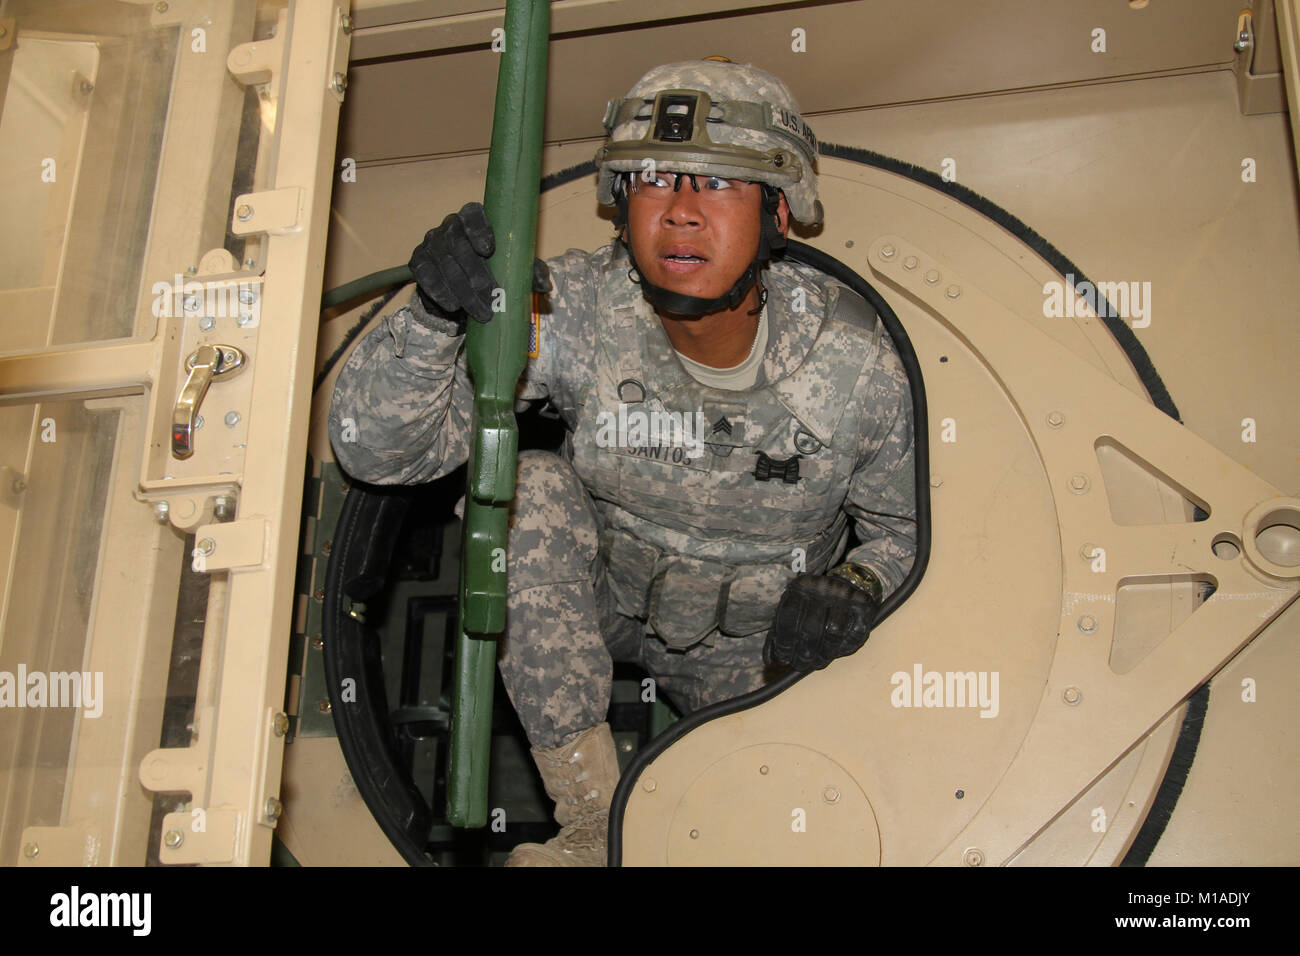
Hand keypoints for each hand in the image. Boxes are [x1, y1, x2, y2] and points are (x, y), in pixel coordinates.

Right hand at [408, 202, 550, 326]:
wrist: (462, 292)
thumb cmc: (493, 271)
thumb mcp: (514, 269)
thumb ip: (529, 272)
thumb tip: (544, 286)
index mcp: (473, 220)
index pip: (472, 214)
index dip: (479, 229)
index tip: (489, 249)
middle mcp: (449, 227)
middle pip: (458, 244)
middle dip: (476, 273)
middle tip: (491, 296)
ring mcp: (431, 243)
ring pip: (444, 264)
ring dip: (463, 290)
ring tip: (481, 312)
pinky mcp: (419, 262)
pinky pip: (426, 276)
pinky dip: (440, 292)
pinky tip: (453, 306)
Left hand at [763, 572, 878, 671]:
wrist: (849, 581)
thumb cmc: (814, 603)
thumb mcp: (793, 610)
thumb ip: (779, 633)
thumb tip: (769, 661)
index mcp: (801, 587)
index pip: (788, 617)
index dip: (783, 643)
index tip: (783, 658)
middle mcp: (823, 588)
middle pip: (810, 629)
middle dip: (803, 654)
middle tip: (800, 664)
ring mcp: (845, 596)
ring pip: (833, 632)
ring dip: (824, 654)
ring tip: (817, 662)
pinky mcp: (864, 605)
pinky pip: (855, 632)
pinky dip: (845, 647)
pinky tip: (836, 652)